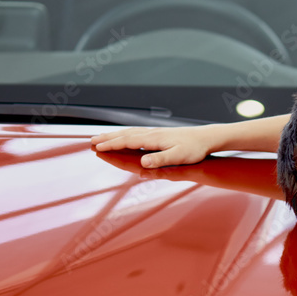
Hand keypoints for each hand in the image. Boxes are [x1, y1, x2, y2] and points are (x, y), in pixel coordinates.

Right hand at [90, 126, 220, 167]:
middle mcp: (151, 134)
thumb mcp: (179, 157)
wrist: (206, 137)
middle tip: (90, 142)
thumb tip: (142, 163)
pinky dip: (124, 134)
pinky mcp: (158, 134)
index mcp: (153, 139)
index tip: (96, 148)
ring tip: (100, 138)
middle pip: (124, 135)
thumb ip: (160, 160)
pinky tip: (122, 136)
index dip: (111, 145)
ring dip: (113, 135)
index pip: (127, 142)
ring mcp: (154, 132)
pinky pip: (136, 133)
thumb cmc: (194, 149)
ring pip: (129, 132)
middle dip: (107, 139)